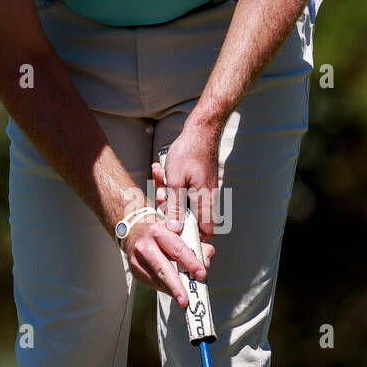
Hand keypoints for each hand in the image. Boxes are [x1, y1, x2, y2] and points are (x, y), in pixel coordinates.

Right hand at [122, 214, 212, 305]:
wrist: (133, 233)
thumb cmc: (160, 232)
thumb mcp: (178, 229)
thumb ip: (196, 241)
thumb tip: (205, 261)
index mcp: (157, 232)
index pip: (177, 249)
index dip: (190, 262)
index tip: (201, 273)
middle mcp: (144, 246)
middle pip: (162, 269)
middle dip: (175, 286)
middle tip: (185, 299)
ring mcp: (137, 261)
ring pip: (158, 280)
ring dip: (172, 290)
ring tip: (184, 298)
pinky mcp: (135, 272)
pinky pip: (153, 284)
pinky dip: (166, 288)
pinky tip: (173, 290)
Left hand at [152, 118, 221, 239]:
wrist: (200, 131)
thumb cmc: (189, 153)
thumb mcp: (175, 181)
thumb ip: (175, 207)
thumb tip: (175, 229)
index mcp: (204, 202)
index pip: (206, 232)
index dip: (191, 235)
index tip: (172, 229)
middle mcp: (207, 199)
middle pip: (188, 217)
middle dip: (169, 207)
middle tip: (160, 193)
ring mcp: (203, 190)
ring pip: (182, 201)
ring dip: (167, 192)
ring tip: (159, 175)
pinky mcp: (198, 182)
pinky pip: (182, 189)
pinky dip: (170, 182)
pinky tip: (160, 169)